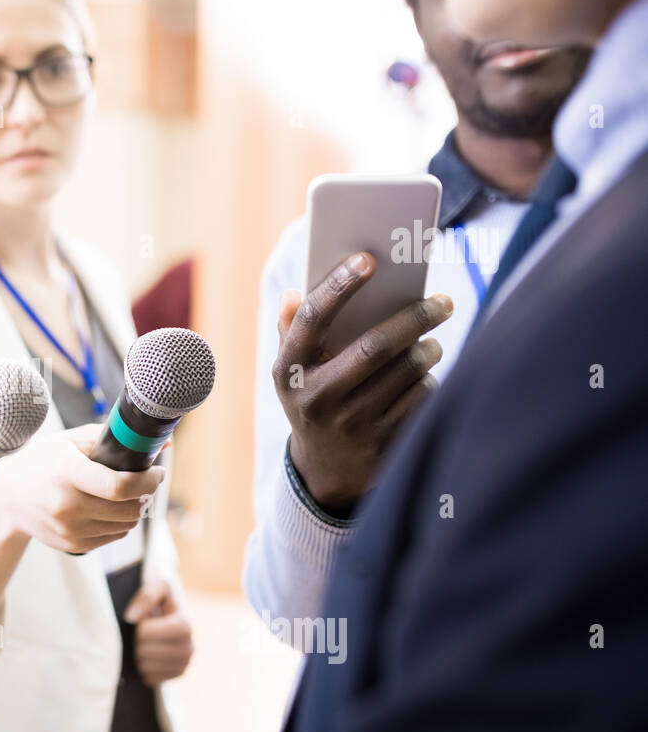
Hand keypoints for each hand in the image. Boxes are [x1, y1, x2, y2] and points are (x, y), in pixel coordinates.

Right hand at [0, 424, 163, 553]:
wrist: (8, 499)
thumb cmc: (43, 463)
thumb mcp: (70, 441)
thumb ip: (113, 438)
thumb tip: (161, 443)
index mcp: (68, 473)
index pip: (120, 486)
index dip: (148, 481)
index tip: (157, 472)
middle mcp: (67, 505)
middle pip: (128, 509)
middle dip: (146, 495)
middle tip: (145, 481)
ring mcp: (70, 529)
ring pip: (126, 525)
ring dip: (134, 509)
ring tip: (125, 494)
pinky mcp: (73, 545)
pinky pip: (114, 536)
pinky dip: (119, 522)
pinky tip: (108, 508)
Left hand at [125, 576, 193, 685]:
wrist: (170, 610)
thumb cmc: (162, 596)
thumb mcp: (157, 584)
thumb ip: (145, 596)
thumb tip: (131, 617)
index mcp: (185, 625)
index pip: (146, 634)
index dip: (139, 627)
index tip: (143, 621)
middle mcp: (189, 648)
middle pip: (144, 653)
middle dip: (137, 641)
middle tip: (143, 633)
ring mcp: (184, 664)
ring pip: (145, 668)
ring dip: (139, 655)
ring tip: (147, 642)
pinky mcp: (176, 675)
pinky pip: (149, 679)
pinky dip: (144, 668)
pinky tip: (150, 655)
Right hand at [271, 252, 452, 511]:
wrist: (326, 472)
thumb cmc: (314, 400)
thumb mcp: (293, 372)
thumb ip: (292, 331)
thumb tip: (295, 294)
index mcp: (289, 372)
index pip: (313, 319)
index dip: (339, 285)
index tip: (369, 259)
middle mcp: (317, 399)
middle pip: (376, 346)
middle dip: (416, 317)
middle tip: (443, 302)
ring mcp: (351, 426)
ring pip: (408, 371)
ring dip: (429, 350)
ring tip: (431, 343)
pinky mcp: (384, 445)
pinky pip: (423, 398)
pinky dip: (429, 383)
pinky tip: (423, 381)